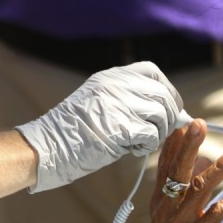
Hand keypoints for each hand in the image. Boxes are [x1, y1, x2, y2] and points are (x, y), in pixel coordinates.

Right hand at [15, 61, 183, 191]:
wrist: (49, 147)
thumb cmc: (73, 133)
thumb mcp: (99, 103)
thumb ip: (129, 101)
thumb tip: (173, 114)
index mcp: (110, 77)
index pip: (152, 72)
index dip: (166, 90)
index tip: (167, 108)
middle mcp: (116, 85)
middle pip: (163, 95)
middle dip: (169, 117)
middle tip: (158, 133)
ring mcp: (119, 104)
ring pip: (161, 115)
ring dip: (157, 134)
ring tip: (139, 143)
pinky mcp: (121, 126)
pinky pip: (151, 135)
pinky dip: (147, 146)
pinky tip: (131, 150)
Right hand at [149, 120, 222, 222]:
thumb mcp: (175, 217)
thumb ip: (185, 189)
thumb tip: (199, 161)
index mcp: (159, 201)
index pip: (165, 166)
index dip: (175, 144)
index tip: (187, 123)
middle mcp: (165, 210)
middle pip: (177, 172)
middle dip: (190, 146)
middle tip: (201, 124)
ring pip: (198, 190)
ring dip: (219, 168)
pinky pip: (216, 215)